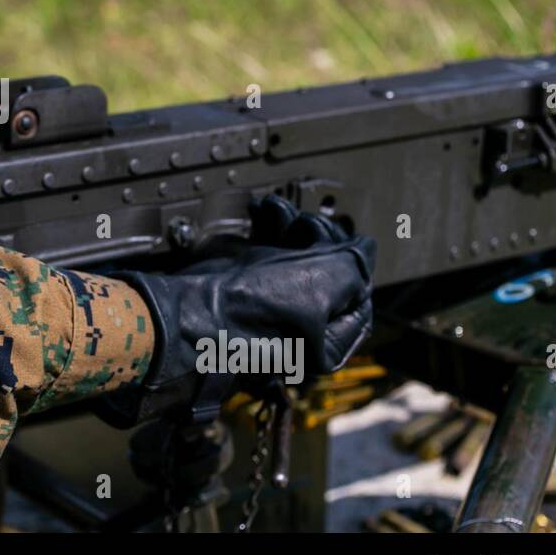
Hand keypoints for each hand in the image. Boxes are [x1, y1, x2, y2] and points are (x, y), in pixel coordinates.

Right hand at [105, 195, 375, 424]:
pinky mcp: (241, 286)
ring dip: (292, 224)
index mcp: (325, 345)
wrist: (188, 309)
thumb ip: (355, 262)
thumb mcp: (322, 280)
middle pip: (326, 271)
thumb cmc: (254, 306)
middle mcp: (299, 328)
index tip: (344, 241)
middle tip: (307, 224)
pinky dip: (267, 226)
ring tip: (279, 209)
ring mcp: (269, 306)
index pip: (358, 297)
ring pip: (295, 255)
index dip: (355, 263)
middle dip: (320, 239)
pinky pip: (265, 250)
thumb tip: (367, 248)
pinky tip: (263, 209)